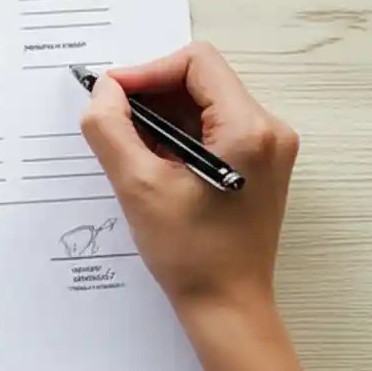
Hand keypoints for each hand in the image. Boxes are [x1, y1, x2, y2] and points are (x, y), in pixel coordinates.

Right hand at [80, 42, 307, 370]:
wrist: (227, 308)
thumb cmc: (193, 256)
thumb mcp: (137, 185)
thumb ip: (111, 128)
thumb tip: (103, 90)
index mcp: (249, 129)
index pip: (196, 63)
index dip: (148, 71)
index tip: (112, 94)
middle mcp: (268, 131)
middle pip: (200, 80)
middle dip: (152, 95)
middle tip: (114, 120)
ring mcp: (266, 148)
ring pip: (203, 104)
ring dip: (162, 117)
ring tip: (131, 148)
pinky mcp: (257, 164)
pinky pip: (212, 128)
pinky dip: (177, 135)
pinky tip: (152, 162)